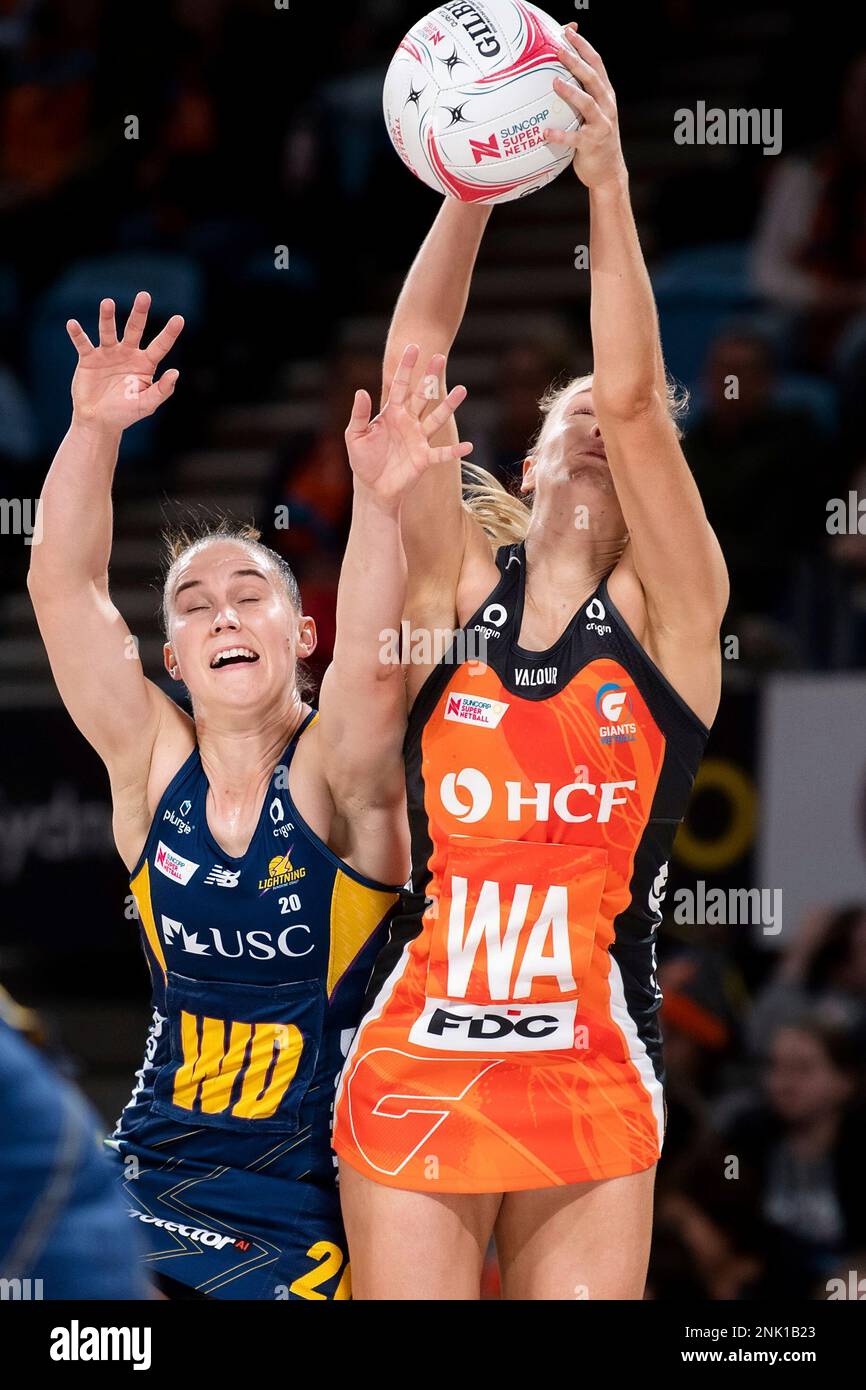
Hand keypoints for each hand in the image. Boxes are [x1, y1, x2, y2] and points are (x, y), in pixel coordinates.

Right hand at [67, 291, 183, 432]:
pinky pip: (83, 343)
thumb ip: (162, 390)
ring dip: (107, 317)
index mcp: (145, 364)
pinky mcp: (88, 358)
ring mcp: (108, 354)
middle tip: (144, 296)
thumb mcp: (146, 405)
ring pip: (108, 331)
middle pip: (134, 329)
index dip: (169, 333)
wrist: (98, 421)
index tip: (180, 319)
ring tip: (108, 303)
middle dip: (139, 313)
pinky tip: (72, 324)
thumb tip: (175, 372)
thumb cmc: (125, 413)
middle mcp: (127, 354)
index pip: (160, 346)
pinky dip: (78, 334)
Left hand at [344, 344, 472, 504]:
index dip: (406, 368)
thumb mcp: (354, 436)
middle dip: (430, 377)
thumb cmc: (364, 460)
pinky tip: (468, 446)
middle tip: (440, 358)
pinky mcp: (424, 458)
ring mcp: (419, 439)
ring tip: (462, 390)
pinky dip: (454, 451)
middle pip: (423, 396)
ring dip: (449, 405)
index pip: (400, 386)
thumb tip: (360, 391)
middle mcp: (409, 422)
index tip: (413, 347)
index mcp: (392, 413)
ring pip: (437, 418)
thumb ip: (359, 415)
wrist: (373, 488)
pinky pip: (442, 453)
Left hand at [544, 23, 626, 192]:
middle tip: (558, 50)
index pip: (596, 64)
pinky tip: (546, 132)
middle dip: (576, 62)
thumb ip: (580, 97)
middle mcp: (607, 106)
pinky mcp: (592, 144)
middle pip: (593, 78)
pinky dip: (560, 135)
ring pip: (588, 104)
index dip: (583, 47)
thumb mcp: (591, 115)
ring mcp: (601, 125)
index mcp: (606, 95)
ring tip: (555, 82)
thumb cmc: (594, 140)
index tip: (568, 32)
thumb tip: (555, 79)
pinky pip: (574, 138)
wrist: (608, 171)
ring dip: (571, 92)